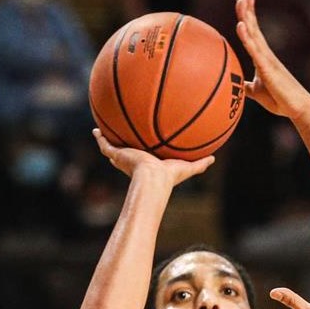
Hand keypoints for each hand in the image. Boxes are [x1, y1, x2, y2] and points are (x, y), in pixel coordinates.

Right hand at [93, 129, 213, 184]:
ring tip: (102, 130)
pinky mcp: (117, 155)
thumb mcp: (187, 167)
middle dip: (121, 147)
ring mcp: (124, 158)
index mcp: (147, 164)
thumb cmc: (169, 177)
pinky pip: (105, 145)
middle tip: (121, 136)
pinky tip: (95, 130)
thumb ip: (199, 164)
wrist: (153, 178)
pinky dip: (99, 138)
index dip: (139, 153)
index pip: (141, 158)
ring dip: (108, 139)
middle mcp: (133, 161)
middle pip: (124, 153)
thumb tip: (214, 159)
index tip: (139, 146)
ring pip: (113, 148)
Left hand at [235, 0, 309, 122]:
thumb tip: (238, 86)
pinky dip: (247, 37)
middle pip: (253, 26)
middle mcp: (266, 54)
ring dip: (247, 16)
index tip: (244, 0)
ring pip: (254, 34)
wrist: (298, 109)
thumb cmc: (280, 101)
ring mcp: (267, 60)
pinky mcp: (268, 68)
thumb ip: (247, 87)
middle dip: (247, 8)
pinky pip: (255, 50)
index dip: (248, 15)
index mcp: (262, 58)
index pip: (253, 32)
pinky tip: (241, 25)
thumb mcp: (257, 93)